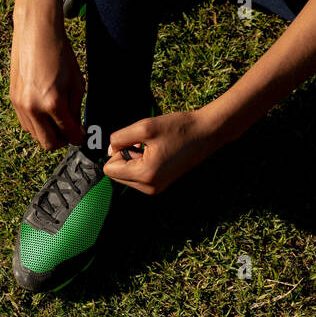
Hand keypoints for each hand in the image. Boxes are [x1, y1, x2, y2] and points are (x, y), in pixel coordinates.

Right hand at [9, 10, 85, 149]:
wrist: (36, 34)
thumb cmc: (60, 54)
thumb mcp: (77, 83)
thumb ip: (76, 111)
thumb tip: (76, 130)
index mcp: (53, 103)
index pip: (68, 134)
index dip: (78, 138)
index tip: (82, 135)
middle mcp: (34, 108)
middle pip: (49, 143)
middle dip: (62, 140)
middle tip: (70, 131)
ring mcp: (21, 106)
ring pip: (35, 136)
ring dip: (48, 132)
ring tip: (57, 118)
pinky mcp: (13, 101)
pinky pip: (26, 124)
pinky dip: (37, 123)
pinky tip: (45, 110)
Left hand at [103, 108, 222, 195]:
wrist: (206, 133)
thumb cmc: (178, 128)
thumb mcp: (144, 127)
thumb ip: (119, 138)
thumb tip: (109, 150)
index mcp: (145, 175)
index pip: (109, 169)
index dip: (117, 152)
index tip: (134, 142)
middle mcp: (149, 188)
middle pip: (116, 175)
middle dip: (125, 157)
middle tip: (145, 145)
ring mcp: (155, 189)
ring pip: (126, 176)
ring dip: (133, 160)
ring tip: (152, 149)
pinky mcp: (159, 186)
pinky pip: (138, 177)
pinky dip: (141, 164)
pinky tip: (157, 154)